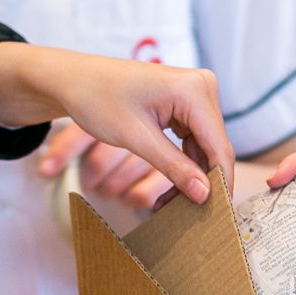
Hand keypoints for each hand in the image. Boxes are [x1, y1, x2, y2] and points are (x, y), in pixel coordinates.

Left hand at [0, 43, 232, 203]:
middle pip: (214, 148)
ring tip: (169, 206)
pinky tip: (170, 188)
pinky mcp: (186, 103)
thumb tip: (204, 194)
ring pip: (204, 148)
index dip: (220, 184)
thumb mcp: (136, 138)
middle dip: (201, 183)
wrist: (75, 78)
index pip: (219, 147)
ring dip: (190, 177)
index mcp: (194, 90)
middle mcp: (202, 87)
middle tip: (184, 215)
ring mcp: (195, 94)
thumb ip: (173, 166)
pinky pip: (193, 140)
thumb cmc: (98, 98)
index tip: (216, 215)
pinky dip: (182, 164)